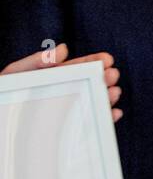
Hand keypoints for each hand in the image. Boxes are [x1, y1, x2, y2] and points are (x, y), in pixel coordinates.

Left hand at [3, 44, 122, 121]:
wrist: (2, 125)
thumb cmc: (5, 94)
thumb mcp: (15, 74)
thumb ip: (36, 61)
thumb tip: (64, 49)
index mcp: (56, 77)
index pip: (80, 67)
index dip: (95, 61)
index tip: (108, 59)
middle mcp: (67, 92)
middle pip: (92, 84)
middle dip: (105, 78)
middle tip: (113, 75)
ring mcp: (71, 110)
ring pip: (95, 102)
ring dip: (108, 97)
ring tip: (114, 93)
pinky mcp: (72, 129)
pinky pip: (93, 123)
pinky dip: (106, 118)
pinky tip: (113, 113)